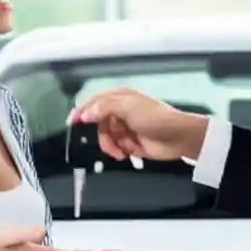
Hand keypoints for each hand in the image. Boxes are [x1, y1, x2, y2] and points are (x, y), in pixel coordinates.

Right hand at [68, 87, 209, 161]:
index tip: (72, 123)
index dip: (83, 111)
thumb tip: (85, 113)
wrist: (178, 138)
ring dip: (110, 145)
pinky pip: (115, 147)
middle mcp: (121, 111)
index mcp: (120, 98)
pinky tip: (126, 153)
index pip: (95, 102)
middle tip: (108, 141)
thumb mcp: (128, 107)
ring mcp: (125, 127)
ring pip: (105, 137)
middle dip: (101, 134)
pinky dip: (118, 151)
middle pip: (98, 123)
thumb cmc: (155, 118)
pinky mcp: (130, 143)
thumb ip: (104, 108)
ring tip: (121, 150)